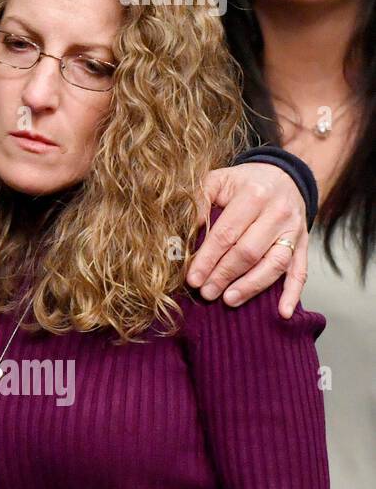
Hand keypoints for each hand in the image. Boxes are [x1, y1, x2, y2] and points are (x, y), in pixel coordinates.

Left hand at [187, 163, 308, 318]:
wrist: (282, 175)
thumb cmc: (242, 182)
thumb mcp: (218, 180)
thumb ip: (199, 200)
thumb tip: (183, 230)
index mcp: (253, 195)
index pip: (226, 234)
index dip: (208, 258)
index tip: (192, 278)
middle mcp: (278, 213)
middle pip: (249, 252)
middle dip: (224, 275)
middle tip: (206, 293)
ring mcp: (295, 230)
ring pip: (274, 264)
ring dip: (250, 286)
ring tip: (228, 300)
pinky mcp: (305, 244)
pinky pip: (301, 271)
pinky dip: (293, 293)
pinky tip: (283, 312)